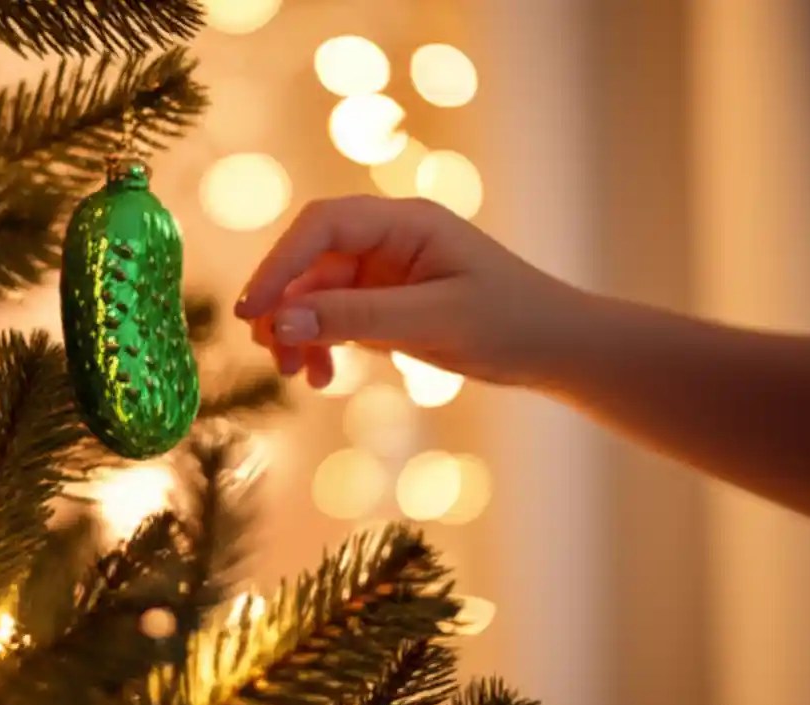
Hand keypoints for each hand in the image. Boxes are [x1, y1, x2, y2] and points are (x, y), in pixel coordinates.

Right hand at [234, 195, 585, 388]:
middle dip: (284, 303)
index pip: (322, 227)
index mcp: (405, 222)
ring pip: (317, 293)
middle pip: (311, 260)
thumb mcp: (433, 321)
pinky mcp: (386, 303)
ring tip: (294, 373)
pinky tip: (321, 377)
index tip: (254, 311)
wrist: (556, 348)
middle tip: (269, 349)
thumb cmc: (511, 322)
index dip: (280, 263)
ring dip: (297, 330)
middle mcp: (388, 239)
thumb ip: (357, 318)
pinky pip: (336, 318)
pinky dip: (321, 344)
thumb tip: (284, 319)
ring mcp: (385, 272)